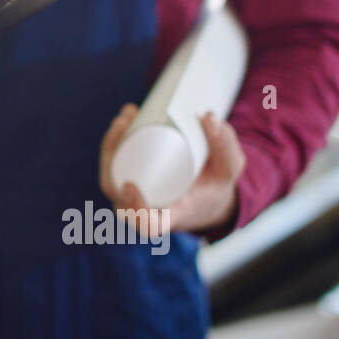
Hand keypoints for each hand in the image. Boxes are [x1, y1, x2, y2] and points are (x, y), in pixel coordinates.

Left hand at [99, 104, 244, 235]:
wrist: (204, 195)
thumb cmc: (215, 185)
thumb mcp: (229, 169)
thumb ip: (224, 145)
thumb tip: (208, 116)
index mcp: (171, 216)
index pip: (147, 223)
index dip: (135, 208)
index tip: (130, 185)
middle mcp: (145, 210)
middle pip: (117, 191)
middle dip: (113, 153)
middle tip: (126, 123)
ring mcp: (133, 198)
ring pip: (110, 176)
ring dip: (112, 144)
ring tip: (127, 115)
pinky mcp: (128, 183)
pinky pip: (112, 169)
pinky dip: (113, 145)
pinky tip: (122, 121)